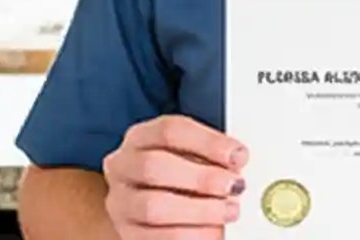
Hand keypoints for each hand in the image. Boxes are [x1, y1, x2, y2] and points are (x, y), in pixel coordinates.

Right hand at [102, 114, 248, 238]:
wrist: (142, 209)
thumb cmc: (171, 176)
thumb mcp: (186, 155)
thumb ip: (209, 156)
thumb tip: (238, 162)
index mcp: (140, 138)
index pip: (170, 130)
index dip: (208, 142)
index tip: (238, 155)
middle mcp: (122, 167)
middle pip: (154, 166)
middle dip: (202, 178)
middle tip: (234, 186)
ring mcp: (120, 203)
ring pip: (152, 206)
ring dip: (199, 211)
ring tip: (229, 212)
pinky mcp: (126, 234)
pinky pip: (155, 238)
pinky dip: (190, 236)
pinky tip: (213, 232)